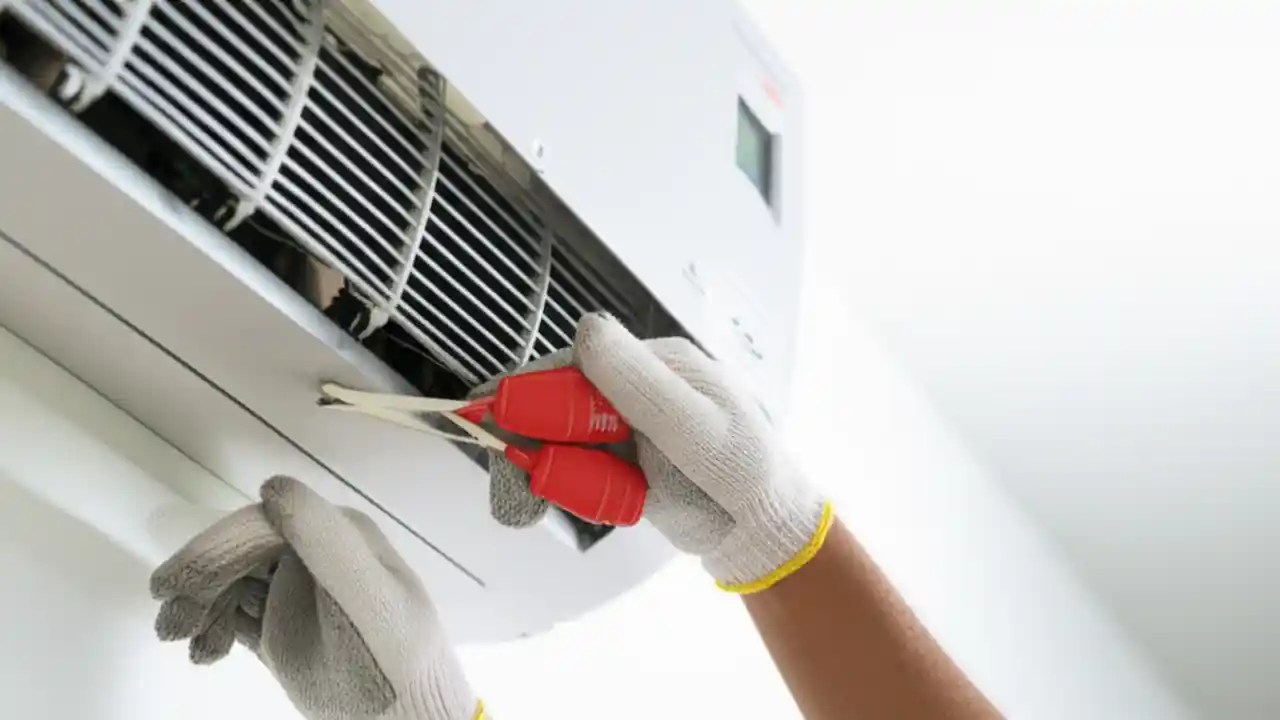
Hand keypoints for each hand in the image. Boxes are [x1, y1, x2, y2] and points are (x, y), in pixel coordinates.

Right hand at [150, 477, 481, 719]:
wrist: (400, 715)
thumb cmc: (394, 654)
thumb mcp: (366, 594)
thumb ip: (325, 540)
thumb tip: (274, 486)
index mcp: (338, 533)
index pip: (263, 526)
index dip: (215, 548)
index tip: (175, 581)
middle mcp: (314, 554)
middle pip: (240, 554)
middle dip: (201, 584)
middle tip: (170, 624)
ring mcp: (295, 592)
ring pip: (230, 585)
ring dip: (200, 608)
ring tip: (188, 645)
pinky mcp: (280, 628)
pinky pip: (233, 617)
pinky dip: (211, 630)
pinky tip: (205, 654)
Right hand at [486, 314, 830, 591]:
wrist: (761, 530)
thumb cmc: (743, 472)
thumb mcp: (693, 425)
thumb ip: (638, 383)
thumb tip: (586, 327)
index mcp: (656, 363)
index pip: (578, 364)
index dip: (531, 388)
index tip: (490, 410)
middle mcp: (635, 389)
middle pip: (559, 401)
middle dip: (523, 434)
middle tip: (498, 465)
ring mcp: (625, 427)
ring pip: (558, 437)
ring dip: (534, 466)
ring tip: (518, 504)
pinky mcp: (619, 463)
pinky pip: (574, 468)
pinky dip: (556, 486)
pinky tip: (544, 503)